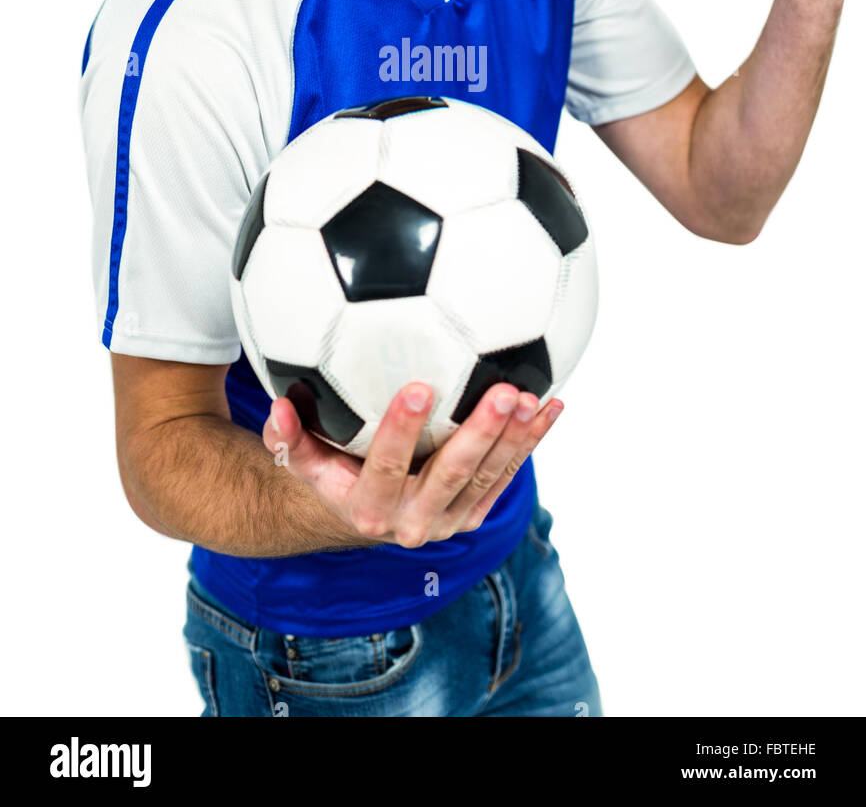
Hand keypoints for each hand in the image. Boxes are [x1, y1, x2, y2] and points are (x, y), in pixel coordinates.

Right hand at [261, 381, 562, 546]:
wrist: (361, 516)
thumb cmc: (332, 471)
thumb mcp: (304, 459)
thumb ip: (288, 436)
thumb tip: (278, 407)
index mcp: (370, 508)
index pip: (387, 466)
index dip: (401, 429)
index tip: (419, 385)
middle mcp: (413, 522)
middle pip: (451, 475)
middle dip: (479, 433)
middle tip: (503, 392)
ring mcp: (450, 520)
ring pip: (487, 478)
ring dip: (514, 439)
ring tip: (532, 397)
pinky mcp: (474, 514)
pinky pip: (506, 477)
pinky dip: (530, 443)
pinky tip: (552, 407)